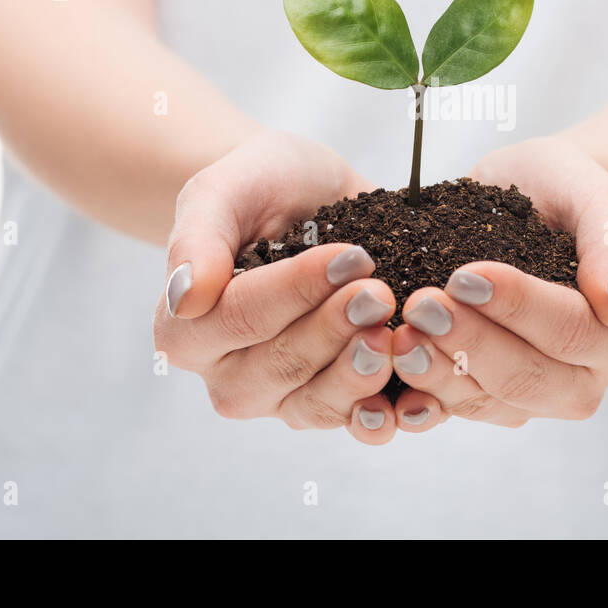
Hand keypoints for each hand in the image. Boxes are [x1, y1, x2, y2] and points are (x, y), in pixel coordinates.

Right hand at [153, 129, 441, 443]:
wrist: (306, 194)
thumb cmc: (258, 185)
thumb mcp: (224, 189)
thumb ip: (198, 238)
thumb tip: (186, 296)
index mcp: (188, 331)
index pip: (239, 320)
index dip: (295, 292)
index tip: (348, 256)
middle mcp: (231, 376)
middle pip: (282, 368)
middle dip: (335, 330)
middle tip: (379, 292)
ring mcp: (285, 396)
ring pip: (320, 405)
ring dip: (361, 374)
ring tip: (397, 335)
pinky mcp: (338, 400)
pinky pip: (362, 422)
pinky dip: (394, 412)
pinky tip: (421, 394)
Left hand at [390, 136, 607, 425]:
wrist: (535, 199)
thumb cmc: (570, 190)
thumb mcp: (599, 196)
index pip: (572, 332)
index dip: (517, 307)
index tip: (464, 274)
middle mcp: (587, 380)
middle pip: (527, 378)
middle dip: (470, 343)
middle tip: (420, 304)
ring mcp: (535, 397)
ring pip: (486, 400)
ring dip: (437, 370)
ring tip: (396, 333)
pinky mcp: (488, 398)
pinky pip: (454, 408)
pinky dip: (419, 391)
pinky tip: (387, 365)